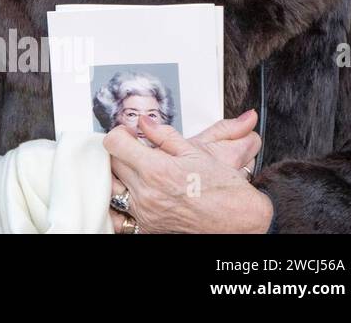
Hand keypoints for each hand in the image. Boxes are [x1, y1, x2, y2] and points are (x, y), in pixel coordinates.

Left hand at [106, 112, 272, 232]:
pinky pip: (121, 213)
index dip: (121, 133)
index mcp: (156, 170)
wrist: (238, 220)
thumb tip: (144, 123)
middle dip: (121, 152)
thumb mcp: (196, 153)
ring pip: (112, 187)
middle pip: (112, 163)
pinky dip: (122, 201)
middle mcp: (147, 193)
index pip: (114, 143)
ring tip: (137, 170)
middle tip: (137, 149)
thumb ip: (164, 136)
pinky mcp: (148, 226)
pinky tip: (134, 192)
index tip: (130, 134)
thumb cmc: (223, 188)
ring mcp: (145, 212)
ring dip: (119, 175)